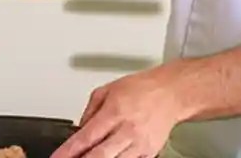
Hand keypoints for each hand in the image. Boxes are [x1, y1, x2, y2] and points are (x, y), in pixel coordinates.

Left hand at [51, 68, 187, 157]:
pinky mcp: (149, 153)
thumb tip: (78, 130)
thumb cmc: (142, 89)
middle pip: (99, 156)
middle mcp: (128, 129)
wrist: (173, 93)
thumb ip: (90, 110)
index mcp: (115, 111)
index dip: (68, 151)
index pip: (86, 137)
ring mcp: (139, 143)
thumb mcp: (109, 89)